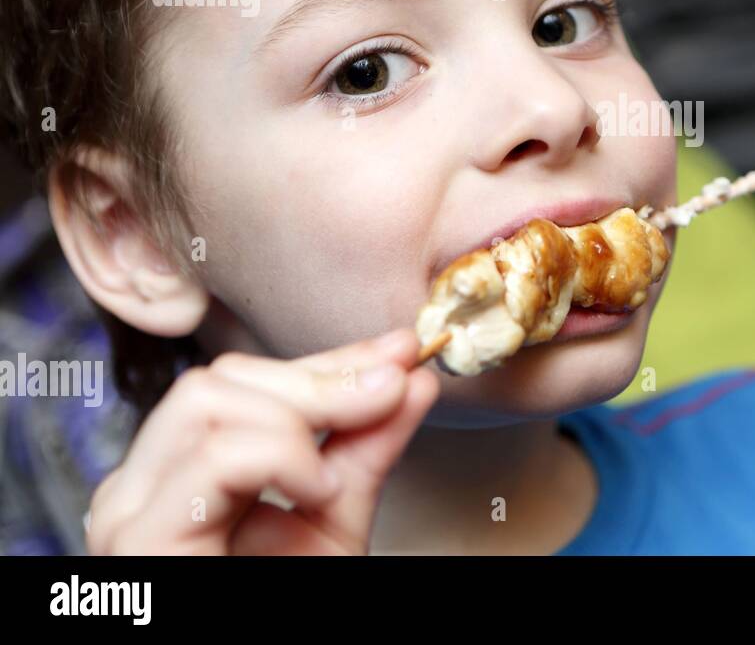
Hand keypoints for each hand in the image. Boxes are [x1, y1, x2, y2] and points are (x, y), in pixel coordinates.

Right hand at [86, 328, 438, 553]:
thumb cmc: (285, 613)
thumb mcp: (336, 520)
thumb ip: (368, 447)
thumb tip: (410, 378)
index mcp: (182, 474)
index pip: (244, 381)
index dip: (327, 360)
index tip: (400, 351)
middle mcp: (144, 487)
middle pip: (221, 379)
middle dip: (319, 378)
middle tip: (389, 390)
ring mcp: (133, 511)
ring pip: (211, 400)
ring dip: (299, 420)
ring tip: (333, 479)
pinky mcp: (142, 541)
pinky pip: (217, 456)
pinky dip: (284, 458)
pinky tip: (315, 491)